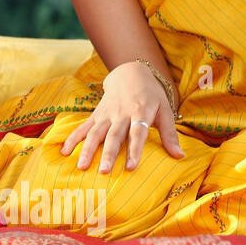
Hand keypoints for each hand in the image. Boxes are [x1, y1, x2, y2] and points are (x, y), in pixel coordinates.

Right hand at [61, 60, 184, 173]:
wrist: (130, 73)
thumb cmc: (151, 95)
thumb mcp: (165, 110)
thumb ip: (170, 134)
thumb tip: (180, 156)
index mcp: (140, 112)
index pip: (137, 133)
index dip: (134, 150)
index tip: (130, 167)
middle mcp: (121, 114)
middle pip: (113, 136)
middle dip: (107, 154)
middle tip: (103, 171)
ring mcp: (106, 114)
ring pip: (95, 133)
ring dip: (87, 149)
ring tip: (81, 167)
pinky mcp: (96, 114)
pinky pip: (83, 127)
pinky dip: (73, 138)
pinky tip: (65, 151)